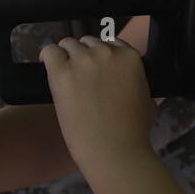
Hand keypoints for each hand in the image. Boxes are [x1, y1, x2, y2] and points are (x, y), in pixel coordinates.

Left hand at [40, 35, 155, 176]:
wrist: (115, 151)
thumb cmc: (133, 132)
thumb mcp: (146, 98)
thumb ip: (136, 79)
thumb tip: (128, 79)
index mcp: (130, 56)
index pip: (111, 43)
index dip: (102, 58)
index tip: (97, 72)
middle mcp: (107, 52)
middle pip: (88, 43)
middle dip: (84, 58)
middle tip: (82, 80)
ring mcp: (84, 60)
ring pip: (68, 45)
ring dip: (67, 59)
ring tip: (67, 80)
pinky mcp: (63, 71)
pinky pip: (50, 52)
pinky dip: (48, 58)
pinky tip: (50, 70)